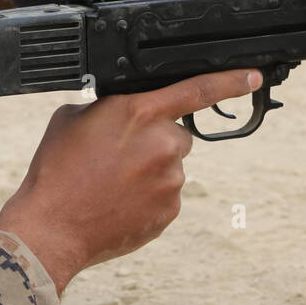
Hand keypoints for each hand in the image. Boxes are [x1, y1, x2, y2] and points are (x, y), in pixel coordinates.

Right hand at [0, 68, 262, 292]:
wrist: (51, 228)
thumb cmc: (57, 171)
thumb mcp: (75, 118)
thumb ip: (113, 107)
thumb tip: (127, 109)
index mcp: (140, 112)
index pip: (197, 89)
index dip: (230, 81)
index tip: (253, 76)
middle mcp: (163, 144)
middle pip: (178, 134)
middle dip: (156, 141)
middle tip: (120, 157)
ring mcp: (170, 180)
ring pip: (171, 167)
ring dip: (150, 171)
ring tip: (112, 184)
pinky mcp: (170, 211)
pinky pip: (167, 196)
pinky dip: (148, 198)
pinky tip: (119, 202)